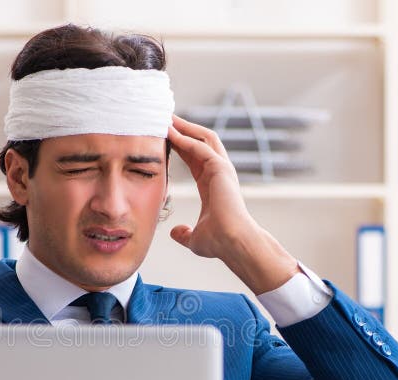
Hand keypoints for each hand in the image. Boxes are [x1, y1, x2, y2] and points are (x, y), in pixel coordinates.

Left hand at [167, 114, 254, 258]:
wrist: (232, 243)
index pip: (194, 158)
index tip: (165, 136)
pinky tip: (172, 132)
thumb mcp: (194, 238)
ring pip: (204, 138)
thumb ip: (184, 233)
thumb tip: (175, 232)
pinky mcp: (221, 169)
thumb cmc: (219, 243)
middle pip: (200, 142)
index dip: (180, 146)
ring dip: (185, 127)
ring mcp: (222, 169)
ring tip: (168, 118)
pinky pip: (201, 147)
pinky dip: (186, 138)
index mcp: (212, 184)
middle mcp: (218, 173)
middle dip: (183, 129)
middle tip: (165, 118)